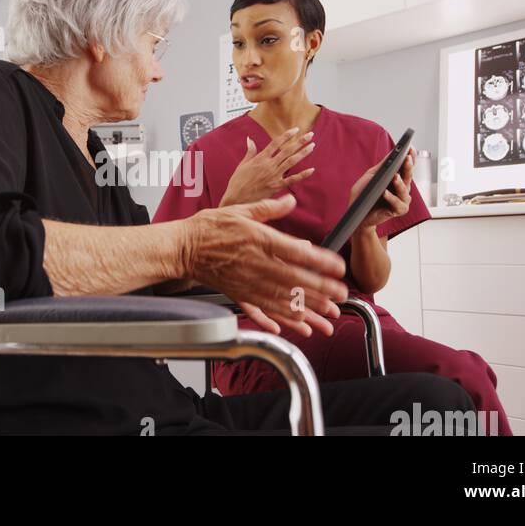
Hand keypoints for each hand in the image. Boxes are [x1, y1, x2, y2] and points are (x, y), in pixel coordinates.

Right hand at [182, 194, 347, 337]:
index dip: (321, 262)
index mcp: (260, 239)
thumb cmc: (209, 228)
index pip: (297, 252)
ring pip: (283, 298)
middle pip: (295, 279)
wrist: (183, 248)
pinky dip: (281, 318)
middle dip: (321, 290)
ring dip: (307, 309)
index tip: (338, 267)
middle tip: (341, 296)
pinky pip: (264, 309)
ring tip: (326, 316)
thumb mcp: (240, 210)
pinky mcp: (239, 293)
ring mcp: (248, 281)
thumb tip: (290, 201)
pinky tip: (294, 324)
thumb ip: (269, 208)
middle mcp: (256, 263)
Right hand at [219, 128, 315, 206]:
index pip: (276, 143)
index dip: (287, 135)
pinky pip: (292, 180)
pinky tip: (312, 170)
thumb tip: (250, 139)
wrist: (237, 199)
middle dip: (300, 142)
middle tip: (310, 135)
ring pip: (291, 162)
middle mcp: (269, 165)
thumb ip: (250, 151)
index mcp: (260, 158)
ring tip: (312, 146)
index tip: (296, 129)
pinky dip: (302, 175)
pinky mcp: (276, 186)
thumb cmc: (238, 182)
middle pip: (287, 150)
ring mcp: (274, 176)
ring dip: (303, 153)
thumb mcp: (242, 164)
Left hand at [348, 147, 415, 232]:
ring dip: (399, 183)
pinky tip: (385, 192)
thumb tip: (392, 153)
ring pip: (404, 190)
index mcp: (397, 179)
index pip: (406, 166)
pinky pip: (397, 203)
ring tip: (395, 176)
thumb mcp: (371, 177)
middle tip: (406, 158)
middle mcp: (403, 189)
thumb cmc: (364, 195)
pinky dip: (391, 198)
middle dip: (408, 166)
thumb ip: (382, 166)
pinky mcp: (398, 210)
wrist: (358, 214)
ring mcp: (402, 200)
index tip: (410, 147)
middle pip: (408, 176)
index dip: (410, 157)